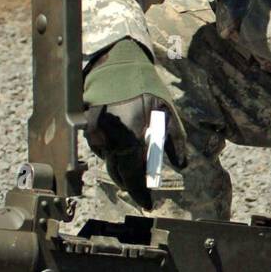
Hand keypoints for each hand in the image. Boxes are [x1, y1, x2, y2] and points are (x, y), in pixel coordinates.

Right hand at [83, 40, 185, 210]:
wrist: (118, 67)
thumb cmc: (146, 90)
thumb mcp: (167, 113)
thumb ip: (175, 141)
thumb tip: (181, 165)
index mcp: (130, 136)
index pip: (133, 175)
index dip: (140, 193)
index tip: (148, 205)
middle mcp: (110, 138)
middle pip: (119, 173)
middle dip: (132, 181)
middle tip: (143, 185)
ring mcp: (96, 133)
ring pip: (110, 161)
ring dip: (122, 162)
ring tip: (135, 148)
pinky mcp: (88, 128)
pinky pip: (101, 149)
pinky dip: (112, 150)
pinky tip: (122, 137)